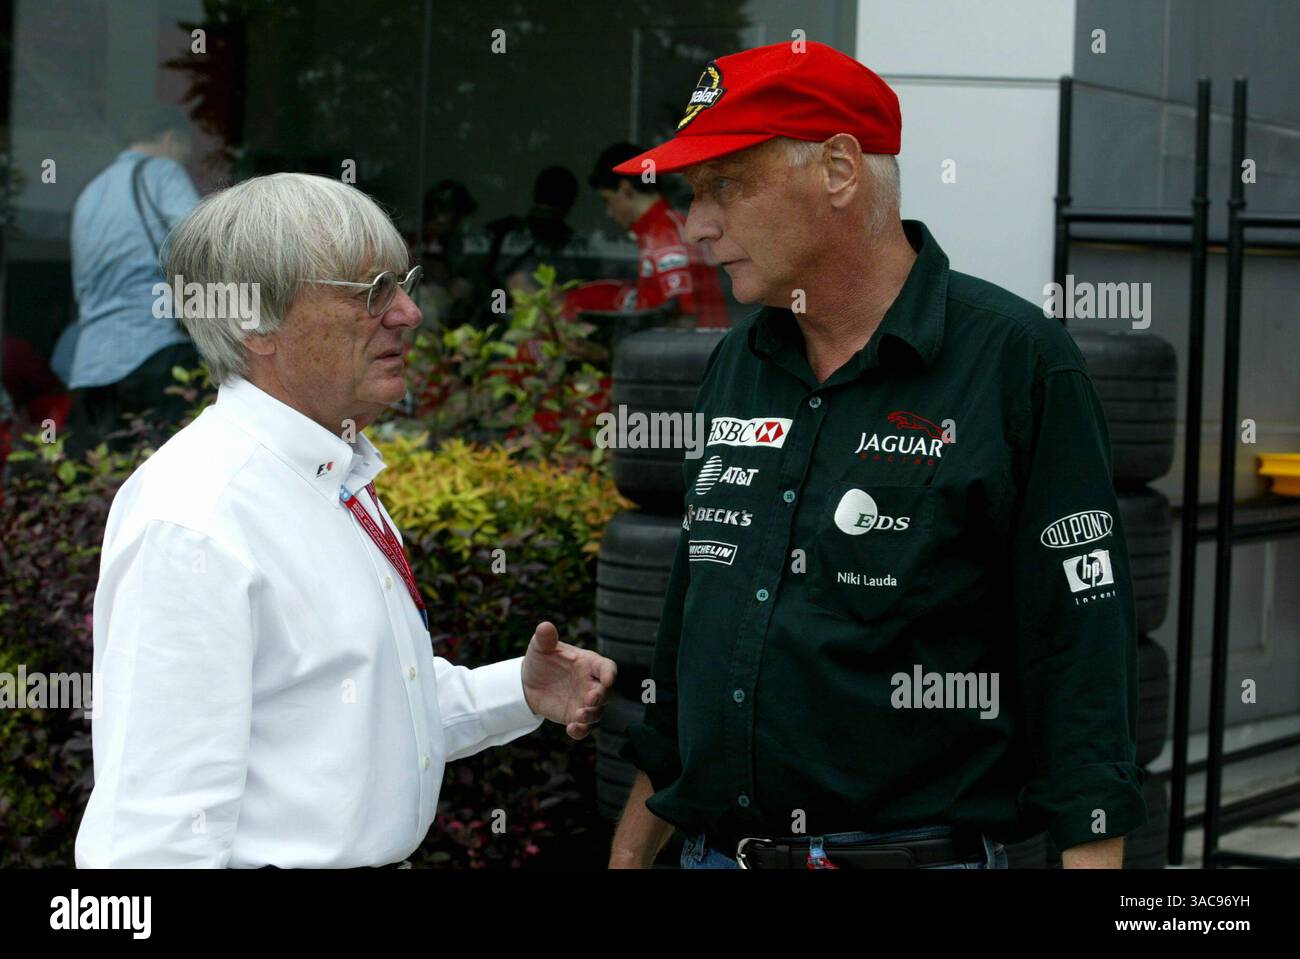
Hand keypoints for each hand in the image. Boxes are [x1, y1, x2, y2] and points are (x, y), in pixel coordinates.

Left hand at [521, 621, 616, 739]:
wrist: (529, 681)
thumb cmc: (542, 659)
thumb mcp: (541, 647)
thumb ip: (545, 638)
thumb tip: (544, 626)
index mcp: (589, 663)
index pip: (606, 667)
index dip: (610, 673)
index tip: (609, 679)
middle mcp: (591, 683)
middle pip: (606, 693)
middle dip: (601, 697)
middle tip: (591, 699)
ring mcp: (584, 702)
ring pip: (597, 712)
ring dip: (591, 715)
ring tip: (579, 716)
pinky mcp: (574, 716)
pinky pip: (584, 727)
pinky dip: (581, 730)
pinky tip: (572, 729)